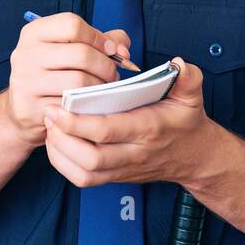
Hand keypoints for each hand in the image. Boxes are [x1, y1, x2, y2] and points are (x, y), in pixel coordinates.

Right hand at [3, 12, 131, 147]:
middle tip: (113, 74)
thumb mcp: (70, 50)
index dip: (98, 37)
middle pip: (81, 53)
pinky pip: (71, 105)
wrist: (23, 110)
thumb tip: (123, 47)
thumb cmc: (53, 75)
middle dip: (106, 65)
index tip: (112, 50)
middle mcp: (25, 53)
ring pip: (79, 80)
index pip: (72, 25)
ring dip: (100, 86)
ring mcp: (25, 81)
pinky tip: (90, 103)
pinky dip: (87, 104)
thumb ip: (100, 41)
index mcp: (34, 32)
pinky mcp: (30, 107)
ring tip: (104, 88)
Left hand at [41, 56, 212, 187]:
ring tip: (50, 128)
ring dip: (60, 153)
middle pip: (90, 158)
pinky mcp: (116, 177)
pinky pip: (84, 180)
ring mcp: (124, 168)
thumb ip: (188, 77)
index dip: (76, 122)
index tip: (57, 107)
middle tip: (48, 115)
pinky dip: (64, 165)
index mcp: (148, 129)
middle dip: (62, 138)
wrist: (195, 156)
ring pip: (84, 173)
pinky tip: (58, 144)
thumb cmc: (186, 122)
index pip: (106, 131)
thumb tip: (178, 64)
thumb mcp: (191, 95)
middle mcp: (134, 153)